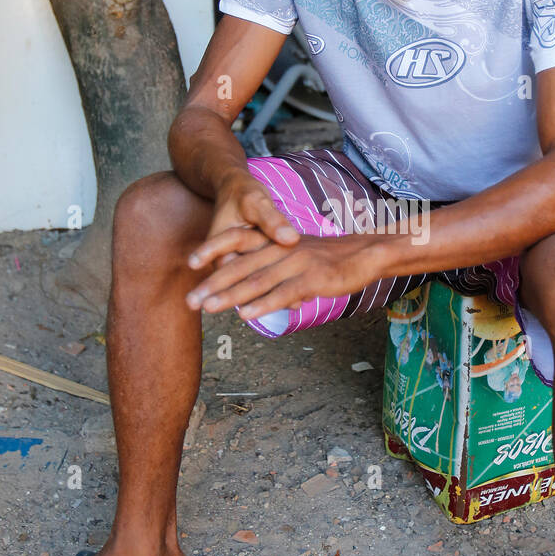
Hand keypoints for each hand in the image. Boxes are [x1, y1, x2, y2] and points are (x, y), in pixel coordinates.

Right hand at [185, 170, 298, 309]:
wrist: (236, 188)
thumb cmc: (243, 193)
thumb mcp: (256, 202)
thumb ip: (272, 220)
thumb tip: (290, 239)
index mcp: (223, 245)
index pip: (234, 274)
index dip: (257, 289)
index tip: (280, 297)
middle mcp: (229, 257)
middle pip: (245, 286)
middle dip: (268, 298)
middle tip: (294, 307)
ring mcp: (241, 259)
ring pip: (255, 283)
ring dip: (274, 294)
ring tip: (300, 302)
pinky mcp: (252, 259)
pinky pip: (262, 275)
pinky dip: (278, 282)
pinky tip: (300, 290)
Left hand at [186, 231, 378, 318]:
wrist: (366, 253)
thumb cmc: (328, 260)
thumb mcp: (296, 258)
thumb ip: (272, 272)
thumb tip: (247, 297)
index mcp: (275, 241)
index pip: (237, 240)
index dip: (212, 250)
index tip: (189, 264)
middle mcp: (282, 248)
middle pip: (240, 266)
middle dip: (212, 284)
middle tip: (190, 301)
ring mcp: (296, 263)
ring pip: (257, 280)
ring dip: (229, 296)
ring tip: (208, 308)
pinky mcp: (313, 279)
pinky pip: (283, 293)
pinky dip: (262, 304)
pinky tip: (245, 315)